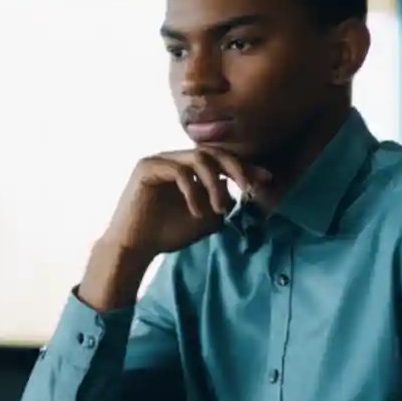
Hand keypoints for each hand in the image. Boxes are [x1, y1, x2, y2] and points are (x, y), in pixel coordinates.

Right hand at [101, 148, 271, 258]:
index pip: (221, 160)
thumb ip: (222, 202)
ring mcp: (160, 160)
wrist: (135, 248)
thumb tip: (240, 191)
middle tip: (250, 188)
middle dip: (237, 168)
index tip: (266, 179)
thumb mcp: (206, 218)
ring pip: (199, 159)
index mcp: (189, 167)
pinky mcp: (147, 167)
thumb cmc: (167, 233)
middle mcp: (175, 158)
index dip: (245, 167)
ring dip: (216, 184)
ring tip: (220, 208)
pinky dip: (193, 192)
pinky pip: (179, 172)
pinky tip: (197, 212)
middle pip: (213, 152)